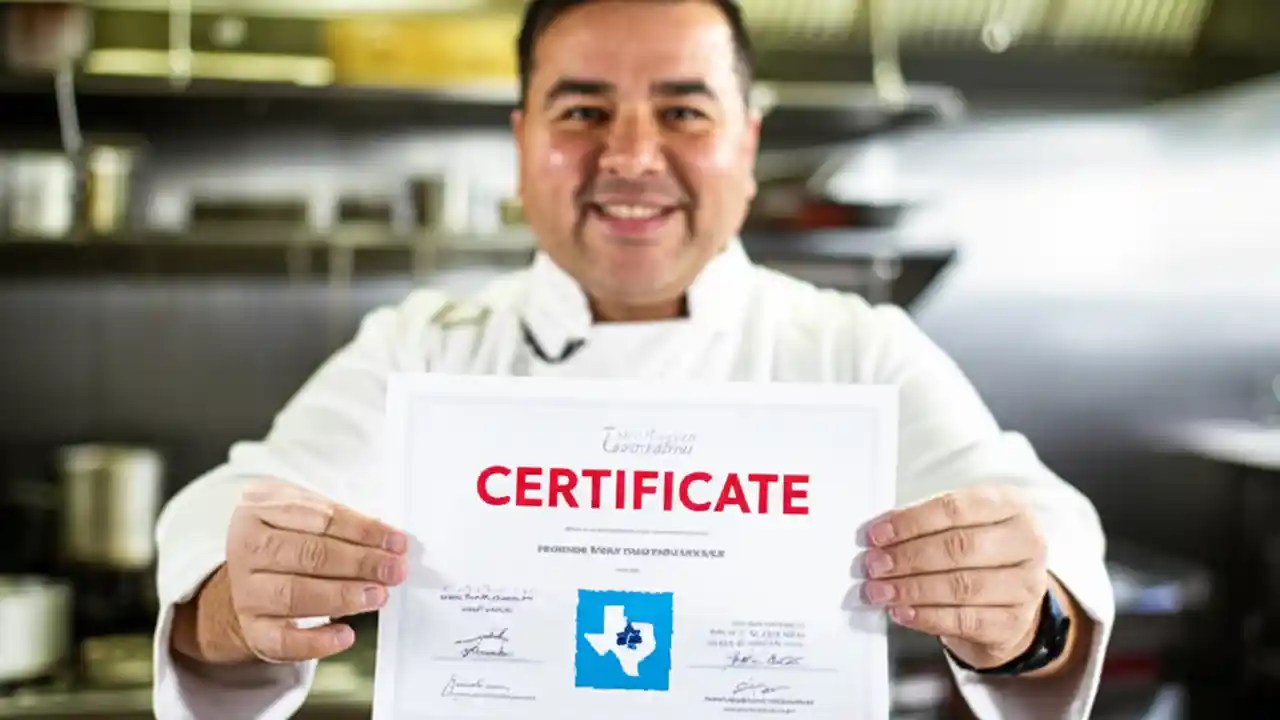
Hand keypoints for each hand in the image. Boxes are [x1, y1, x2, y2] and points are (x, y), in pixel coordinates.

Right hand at [172, 480, 408, 664]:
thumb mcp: (307, 516)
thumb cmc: (288, 540)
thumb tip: (388, 541)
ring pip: (295, 594)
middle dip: (359, 563)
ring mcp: (245, 590)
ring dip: (343, 596)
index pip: (320, 518)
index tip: (396, 542)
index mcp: (261, 509)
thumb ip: (343, 523)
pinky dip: (316, 641)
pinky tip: (346, 635)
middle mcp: (246, 548)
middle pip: (309, 554)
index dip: (363, 530)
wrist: (250, 578)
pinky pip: (282, 640)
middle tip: (393, 570)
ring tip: (378, 595)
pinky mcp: (252, 628)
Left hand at [861, 486, 1049, 669]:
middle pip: (959, 547)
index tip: (877, 534)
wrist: (1008, 598)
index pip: (956, 508)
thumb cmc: (977, 552)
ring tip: (880, 590)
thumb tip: (880, 535)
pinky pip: (965, 620)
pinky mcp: (1014, 621)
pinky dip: (928, 617)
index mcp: (1010, 505)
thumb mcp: (960, 525)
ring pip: (962, 586)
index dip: (912, 522)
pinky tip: (903, 611)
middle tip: (874, 565)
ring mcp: (1026, 584)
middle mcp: (1026, 541)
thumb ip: (925, 524)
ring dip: (912, 589)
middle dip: (908, 557)